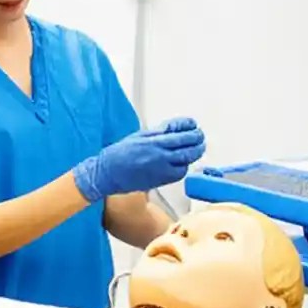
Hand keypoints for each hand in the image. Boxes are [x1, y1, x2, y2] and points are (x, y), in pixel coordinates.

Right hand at [72, 117, 205, 201]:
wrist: (107, 173)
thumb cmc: (119, 154)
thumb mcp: (139, 135)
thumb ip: (159, 132)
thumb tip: (175, 127)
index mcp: (153, 142)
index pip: (181, 134)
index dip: (192, 130)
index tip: (195, 126)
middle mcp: (160, 156)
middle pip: (188, 149)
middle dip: (198, 142)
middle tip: (200, 138)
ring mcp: (161, 170)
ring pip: (186, 162)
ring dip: (194, 154)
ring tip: (197, 149)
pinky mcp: (160, 181)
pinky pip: (179, 173)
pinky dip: (184, 167)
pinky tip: (183, 162)